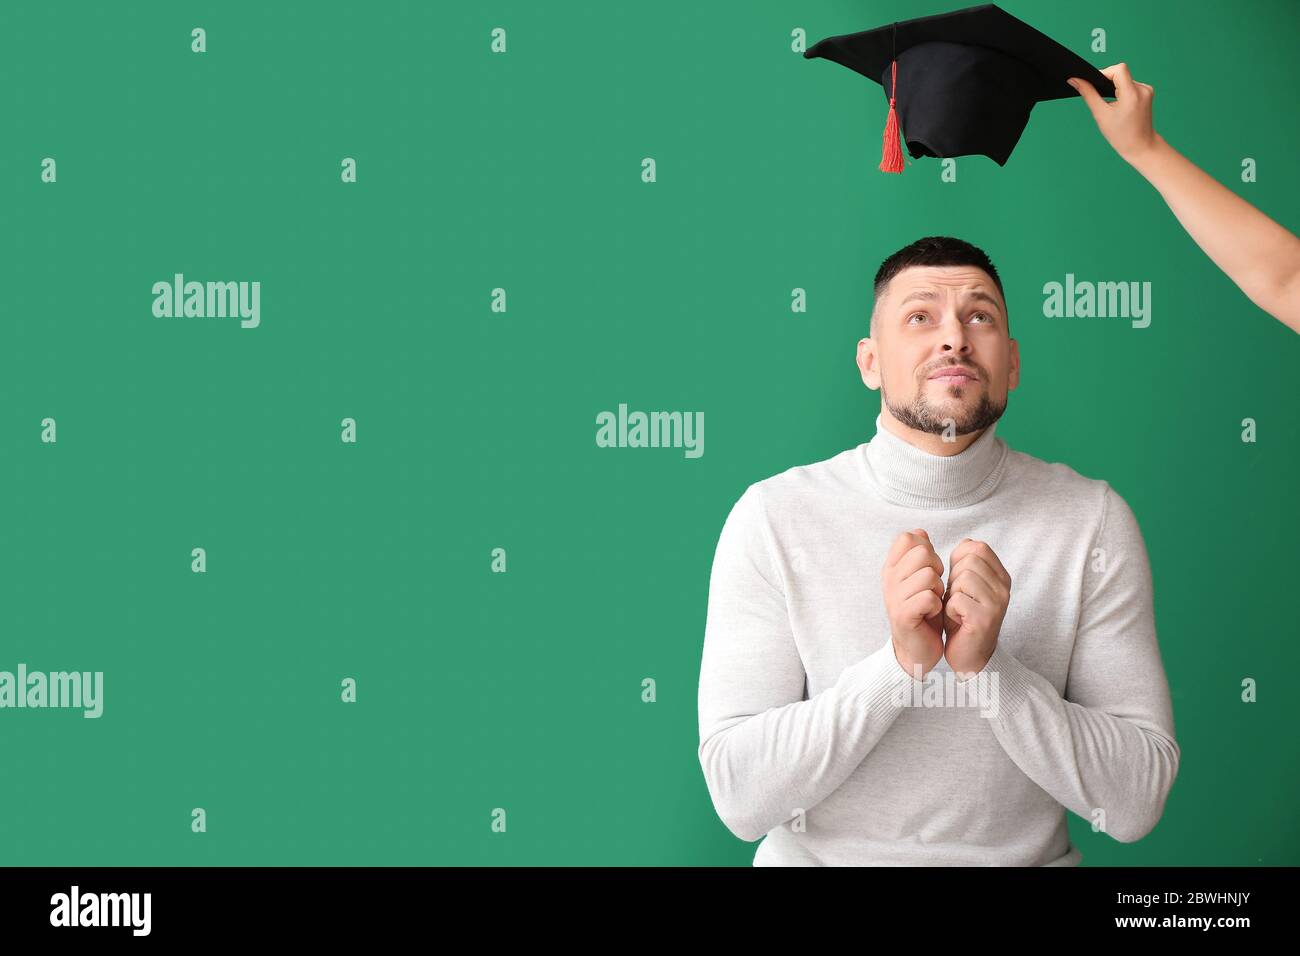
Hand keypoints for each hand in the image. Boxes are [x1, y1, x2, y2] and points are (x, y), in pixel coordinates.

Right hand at [882, 529, 944, 679]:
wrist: (917, 648)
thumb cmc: (922, 610)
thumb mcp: (920, 578)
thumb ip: (919, 554)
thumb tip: (919, 532)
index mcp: (891, 567)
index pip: (907, 538)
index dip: (925, 549)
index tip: (927, 568)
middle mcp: (889, 579)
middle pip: (922, 553)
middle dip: (936, 569)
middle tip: (932, 588)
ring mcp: (893, 597)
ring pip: (929, 575)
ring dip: (938, 590)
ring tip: (932, 602)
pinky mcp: (902, 615)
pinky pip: (929, 597)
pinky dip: (936, 606)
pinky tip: (931, 614)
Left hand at [941, 539, 1011, 677]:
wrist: (970, 656)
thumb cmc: (963, 617)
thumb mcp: (965, 585)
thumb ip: (966, 563)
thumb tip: (965, 543)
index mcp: (1001, 577)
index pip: (978, 547)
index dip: (959, 559)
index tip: (959, 580)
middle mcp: (1004, 588)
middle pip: (969, 560)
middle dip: (954, 578)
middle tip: (958, 598)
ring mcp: (997, 603)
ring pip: (963, 578)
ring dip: (952, 594)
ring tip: (958, 609)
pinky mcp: (985, 619)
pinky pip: (957, 599)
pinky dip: (949, 610)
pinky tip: (958, 620)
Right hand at [1067, 63, 1159, 165]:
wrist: (1140, 145)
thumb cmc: (1120, 134)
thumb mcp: (1101, 114)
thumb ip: (1088, 94)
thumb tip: (1075, 80)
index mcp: (1132, 94)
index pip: (1118, 69)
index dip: (1105, 73)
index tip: (1096, 86)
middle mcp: (1142, 89)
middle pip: (1120, 73)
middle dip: (1108, 83)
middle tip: (1102, 100)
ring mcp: (1146, 90)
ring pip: (1124, 78)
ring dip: (1115, 88)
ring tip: (1113, 106)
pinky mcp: (1147, 92)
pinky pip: (1130, 84)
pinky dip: (1122, 91)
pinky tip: (1120, 105)